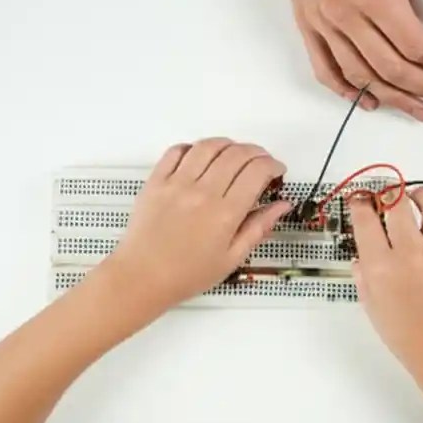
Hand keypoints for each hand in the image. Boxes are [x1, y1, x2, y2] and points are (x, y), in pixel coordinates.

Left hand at [106, 138, 290, 305]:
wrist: (141, 278)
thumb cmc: (184, 274)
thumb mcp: (231, 258)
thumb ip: (258, 228)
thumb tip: (280, 207)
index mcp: (224, 214)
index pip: (257, 171)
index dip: (273, 165)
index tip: (276, 170)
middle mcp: (202, 193)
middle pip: (237, 154)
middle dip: (256, 152)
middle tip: (260, 161)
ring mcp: (177, 184)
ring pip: (208, 146)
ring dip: (228, 144)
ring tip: (234, 153)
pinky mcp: (156, 182)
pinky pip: (176, 151)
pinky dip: (193, 147)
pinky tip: (201, 156)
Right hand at [275, 0, 422, 120]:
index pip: (413, 44)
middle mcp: (344, 12)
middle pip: (388, 68)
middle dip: (421, 88)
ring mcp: (321, 20)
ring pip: (358, 75)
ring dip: (389, 98)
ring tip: (414, 108)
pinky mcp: (306, 22)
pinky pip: (324, 67)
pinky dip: (345, 89)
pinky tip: (367, 99)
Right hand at [348, 188, 422, 388]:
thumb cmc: (404, 333)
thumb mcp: (370, 303)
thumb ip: (363, 272)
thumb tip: (363, 249)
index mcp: (380, 267)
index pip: (365, 217)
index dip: (359, 203)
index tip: (360, 202)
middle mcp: (410, 253)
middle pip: (396, 201)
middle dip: (386, 194)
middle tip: (385, 199)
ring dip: (418, 194)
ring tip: (413, 201)